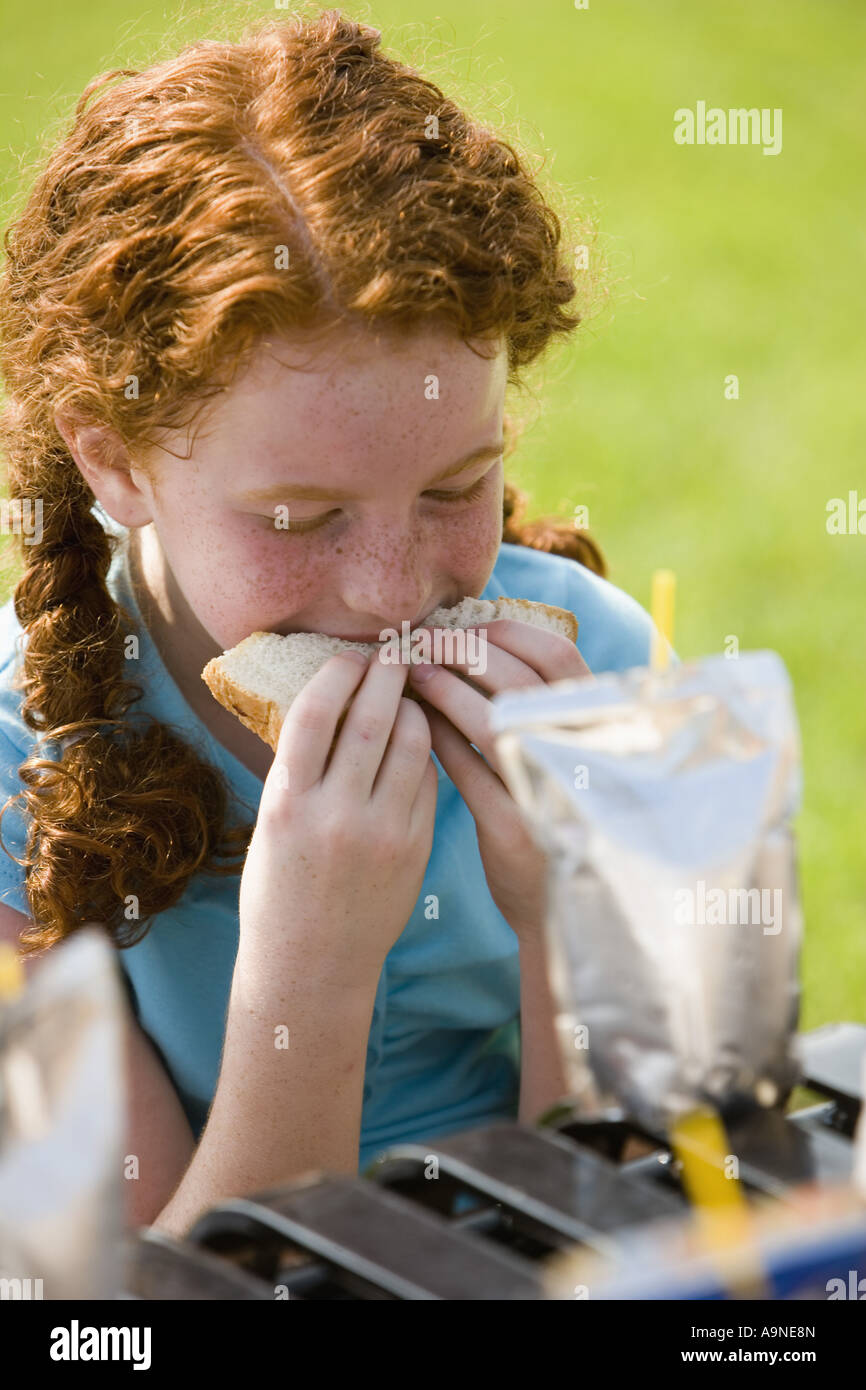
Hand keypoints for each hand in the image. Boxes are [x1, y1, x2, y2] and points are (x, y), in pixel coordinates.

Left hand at [407, 619, 591, 943]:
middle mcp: (582, 755)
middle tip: (422, 642)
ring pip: (491, 721)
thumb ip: (538, 705)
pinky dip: (436, 737)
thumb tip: (478, 642)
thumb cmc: (557, 817)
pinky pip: (465, 769)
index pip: (558, 654)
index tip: (466, 626)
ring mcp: (549, 794)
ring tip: (411, 673)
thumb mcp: (564, 755)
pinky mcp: (514, 829)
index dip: (509, 632)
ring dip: (444, 688)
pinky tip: (413, 722)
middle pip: (521, 679)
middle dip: (464, 650)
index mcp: (599, 728)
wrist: (563, 909)